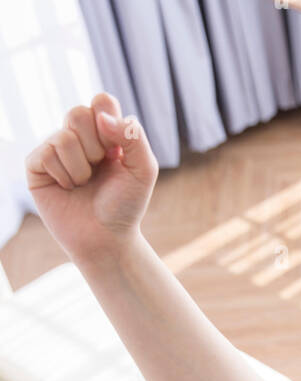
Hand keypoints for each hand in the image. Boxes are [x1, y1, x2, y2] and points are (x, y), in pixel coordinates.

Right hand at [24, 91, 157, 262]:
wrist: (106, 239)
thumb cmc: (125, 206)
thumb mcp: (143, 170)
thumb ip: (133, 136)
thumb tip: (101, 117)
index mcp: (103, 130)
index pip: (101, 100)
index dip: (108, 121)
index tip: (115, 151)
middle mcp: (77, 135)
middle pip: (78, 113)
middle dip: (95, 148)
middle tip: (100, 169)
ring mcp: (54, 149)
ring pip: (63, 137)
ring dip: (81, 169)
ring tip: (84, 184)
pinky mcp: (36, 166)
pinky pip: (46, 154)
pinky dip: (63, 176)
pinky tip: (67, 188)